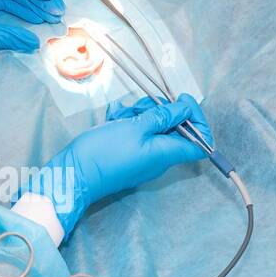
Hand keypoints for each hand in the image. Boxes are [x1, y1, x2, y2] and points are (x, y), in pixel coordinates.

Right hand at [30, 94, 212, 233]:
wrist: (74, 174)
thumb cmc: (105, 153)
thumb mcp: (135, 127)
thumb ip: (164, 116)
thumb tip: (187, 109)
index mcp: (166, 153)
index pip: (201, 143)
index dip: (198, 120)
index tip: (183, 102)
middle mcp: (158, 157)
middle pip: (174, 128)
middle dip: (160, 110)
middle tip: (141, 106)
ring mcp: (142, 154)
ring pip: (152, 125)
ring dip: (139, 113)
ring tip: (120, 114)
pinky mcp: (127, 152)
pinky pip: (135, 131)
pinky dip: (126, 121)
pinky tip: (112, 118)